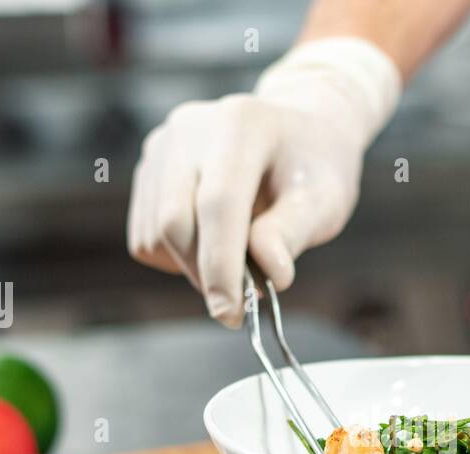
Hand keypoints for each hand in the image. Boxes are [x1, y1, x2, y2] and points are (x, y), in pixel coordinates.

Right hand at [127, 39, 400, 327]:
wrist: (294, 135)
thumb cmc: (312, 168)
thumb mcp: (324, 200)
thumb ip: (293, 233)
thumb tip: (269, 271)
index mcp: (242, 124)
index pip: (218, 205)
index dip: (221, 266)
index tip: (231, 313)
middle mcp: (191, 127)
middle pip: (175, 222)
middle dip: (205, 275)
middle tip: (243, 299)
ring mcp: (162, 145)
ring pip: (155, 234)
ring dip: (192, 267)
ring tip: (237, 259)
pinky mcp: (148, 169)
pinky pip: (145, 236)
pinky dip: (175, 257)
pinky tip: (212, 242)